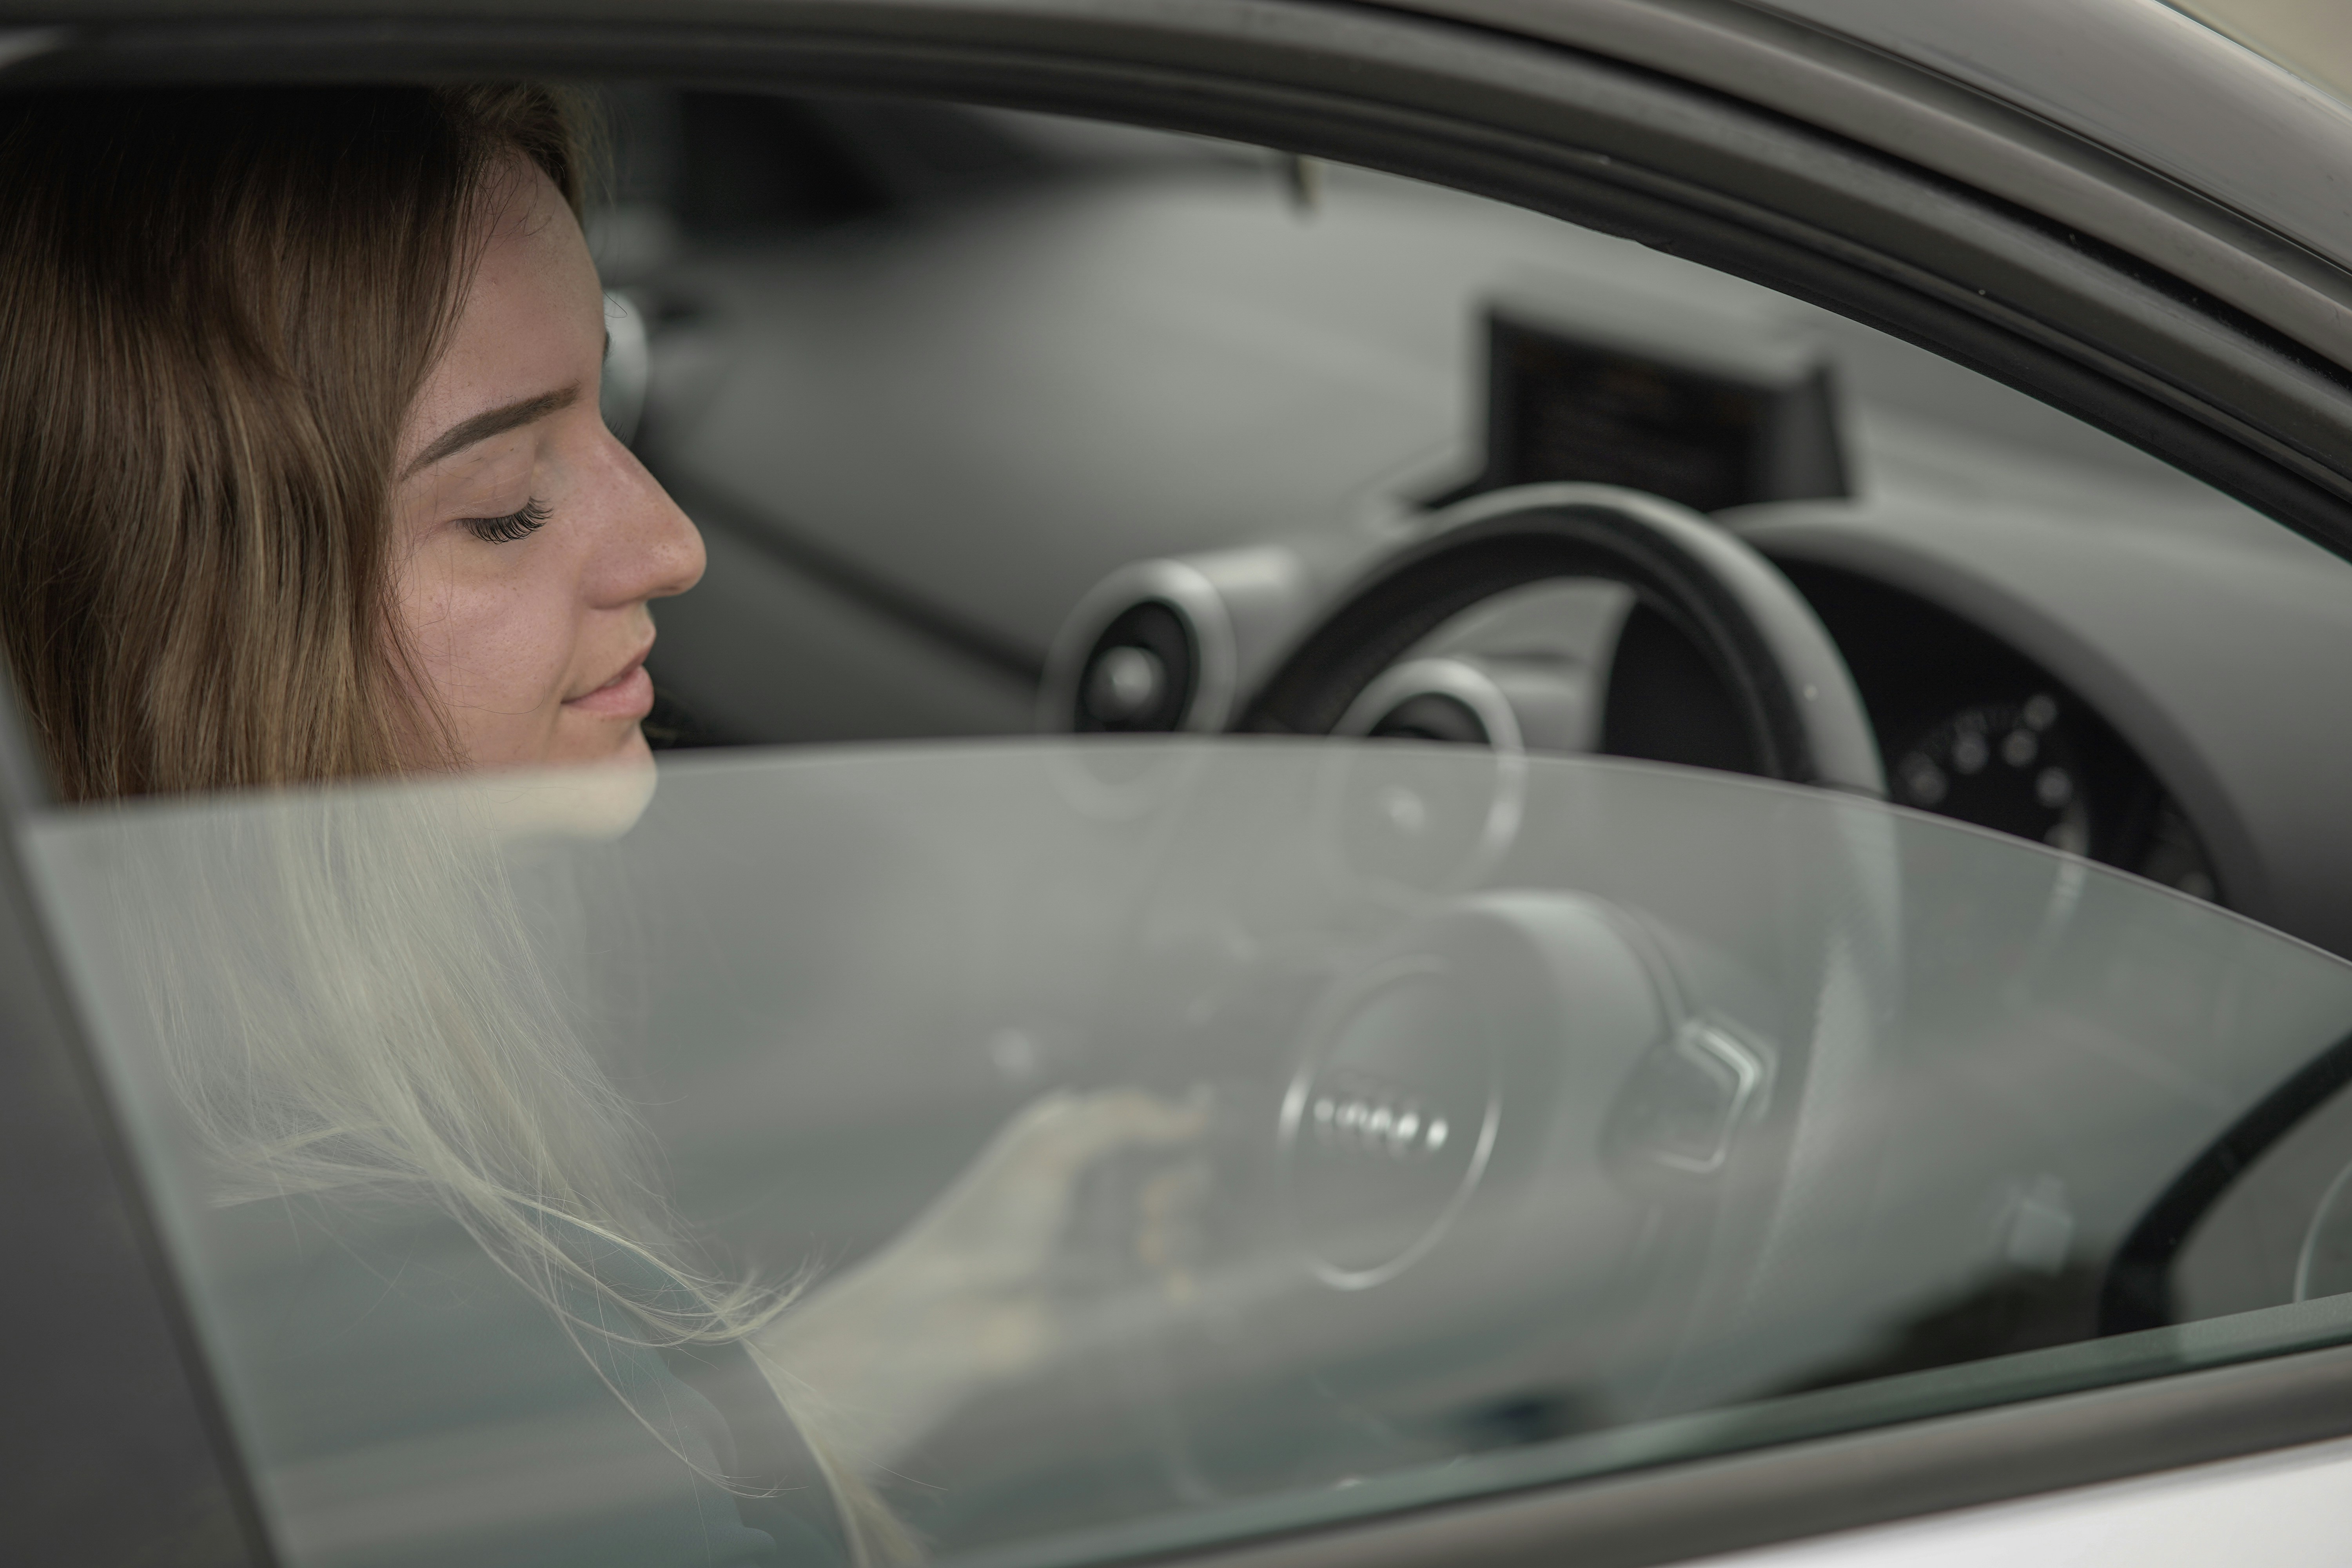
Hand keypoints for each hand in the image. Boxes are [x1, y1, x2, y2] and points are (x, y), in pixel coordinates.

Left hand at [750, 1088, 1208, 1479]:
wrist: (956, 1315)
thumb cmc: (990, 1221)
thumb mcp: (1048, 1145)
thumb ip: (1121, 1116)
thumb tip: (1196, 1115)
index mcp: (1085, 1142)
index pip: (1162, 1123)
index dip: (1183, 1132)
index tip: (1184, 1144)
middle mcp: (1106, 1190)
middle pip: (1189, 1175)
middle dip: (1186, 1187)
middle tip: (1150, 1207)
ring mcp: (1116, 1245)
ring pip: (1193, 1230)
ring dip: (1185, 1236)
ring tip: (1146, 1249)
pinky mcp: (1121, 1299)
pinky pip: (1182, 1282)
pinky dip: (1188, 1279)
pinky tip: (1173, 1286)